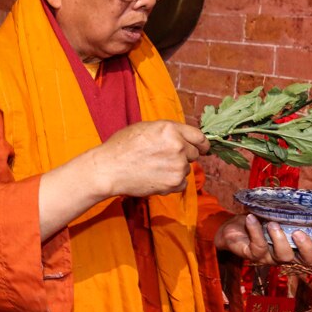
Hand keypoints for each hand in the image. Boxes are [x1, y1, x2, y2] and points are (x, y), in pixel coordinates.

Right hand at [93, 120, 208, 198]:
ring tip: (154, 168)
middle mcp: (178, 146)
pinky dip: (172, 182)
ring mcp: (177, 166)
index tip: (203, 148)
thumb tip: (184, 139)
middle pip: (194, 154)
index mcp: (171, 129)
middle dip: (183, 156)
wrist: (108, 169)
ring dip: (175, 169)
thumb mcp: (145, 128)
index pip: (199, 137)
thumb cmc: (121, 147)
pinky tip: (156, 178)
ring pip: (186, 169)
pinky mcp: (174, 183)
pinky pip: (182, 183)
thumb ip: (168, 132)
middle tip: (163, 158)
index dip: (202, 144)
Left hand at [215, 214, 311, 265]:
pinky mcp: (254, 255)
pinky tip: (251, 218)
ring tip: (272, 223)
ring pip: (284, 256)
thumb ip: (301, 216)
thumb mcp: (282, 214)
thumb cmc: (262, 219)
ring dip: (280, 239)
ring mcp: (272, 257)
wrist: (232, 226)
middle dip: (308, 248)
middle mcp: (289, 254)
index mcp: (300, 245)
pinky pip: (258, 246)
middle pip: (309, 261)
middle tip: (298, 232)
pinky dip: (255, 230)